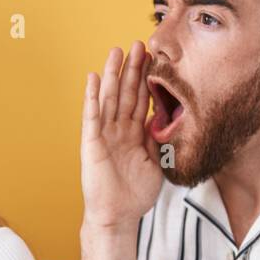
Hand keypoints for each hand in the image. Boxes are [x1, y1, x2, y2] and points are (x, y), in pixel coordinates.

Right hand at [80, 40, 163, 229]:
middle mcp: (119, 131)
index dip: (147, 80)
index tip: (154, 58)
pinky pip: (92, 116)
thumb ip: (158, 140)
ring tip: (116, 51)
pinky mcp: (92, 143)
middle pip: (126, 93)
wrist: (119, 216)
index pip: (141, 100)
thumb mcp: (156, 162)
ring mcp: (104, 135)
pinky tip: (91, 77)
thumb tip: (168, 118)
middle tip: (138, 43)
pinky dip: (91, 97)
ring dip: (112, 74)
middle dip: (132, 69)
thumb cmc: (136, 195)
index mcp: (135, 135)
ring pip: (110, 98)